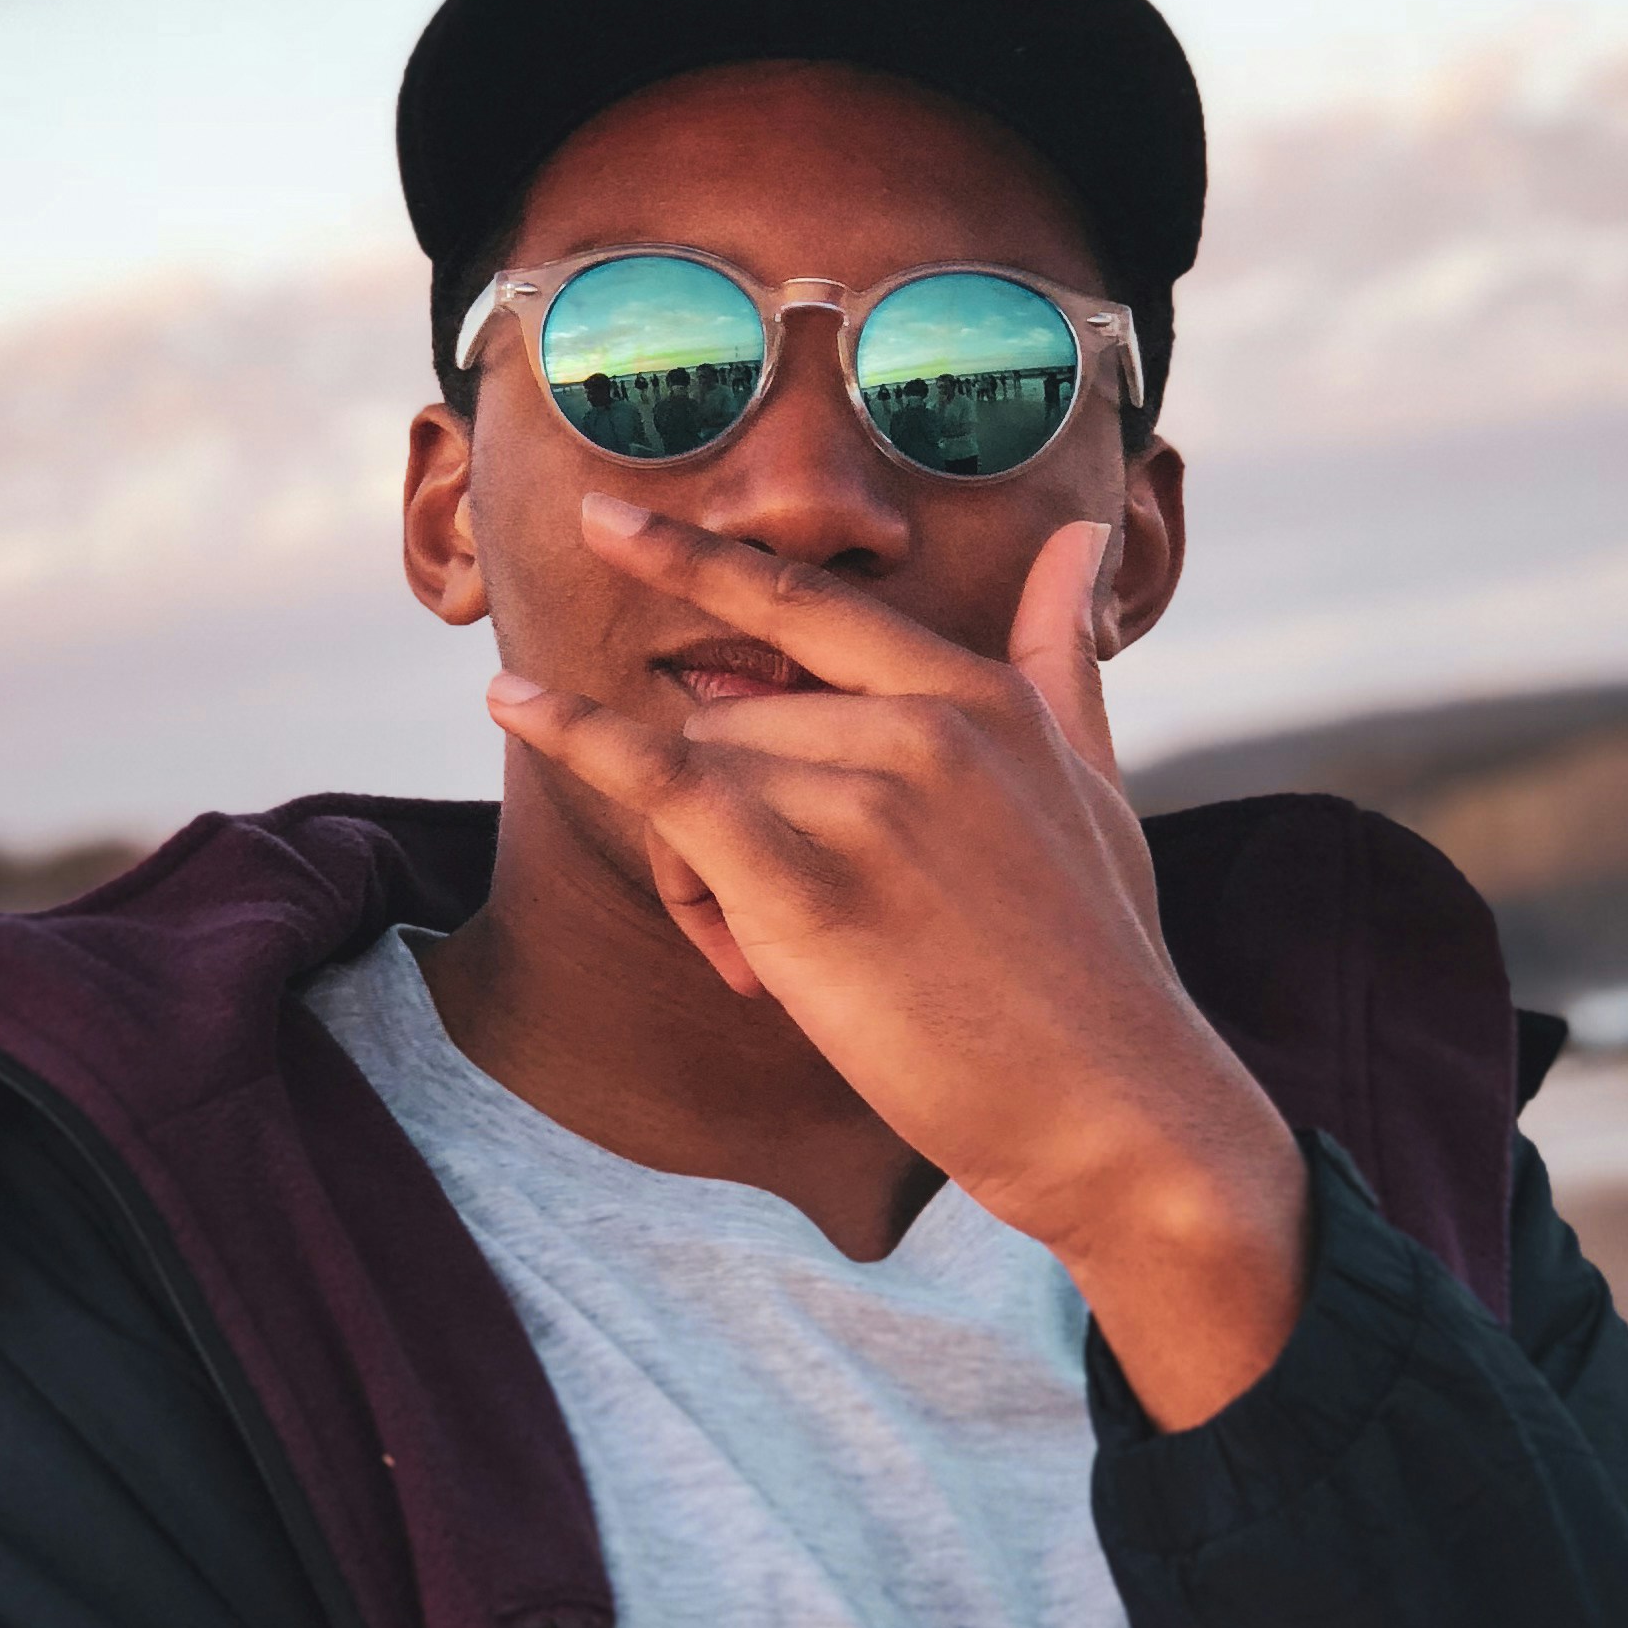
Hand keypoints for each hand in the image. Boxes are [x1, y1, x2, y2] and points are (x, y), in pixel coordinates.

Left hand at [484, 498, 1307, 1420]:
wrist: (1114, 1111)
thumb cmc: (1100, 969)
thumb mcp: (1093, 786)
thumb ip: (1059, 659)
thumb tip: (1080, 537)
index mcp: (980, 700)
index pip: (811, 608)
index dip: (698, 560)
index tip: (606, 516)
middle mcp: (922, 727)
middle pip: (730, 720)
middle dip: (717, 817)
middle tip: (769, 938)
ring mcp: (865, 797)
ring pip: (695, 775)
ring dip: (695, 874)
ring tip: (770, 969)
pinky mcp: (807, 881)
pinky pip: (664, 789)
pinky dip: (581, 741)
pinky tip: (513, 702)